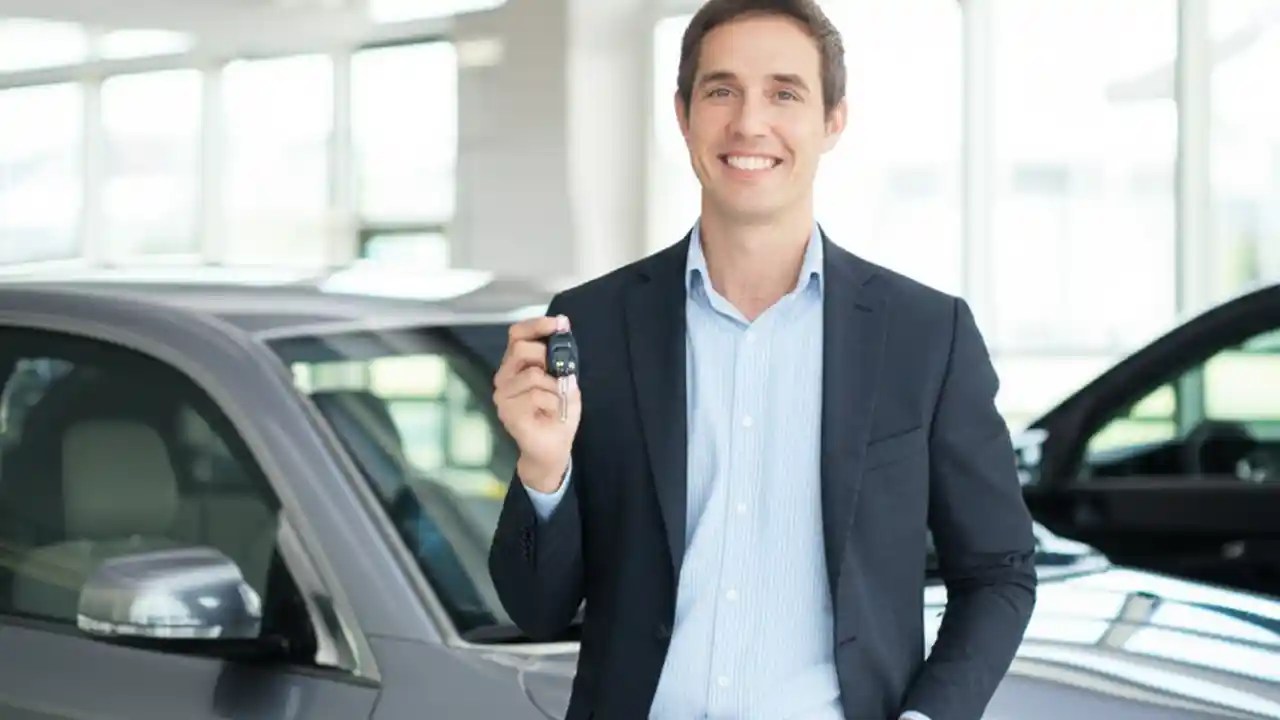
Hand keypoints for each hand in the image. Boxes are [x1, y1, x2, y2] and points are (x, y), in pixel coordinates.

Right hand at [493, 314, 581, 492]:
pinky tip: (550, 415)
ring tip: (556, 403)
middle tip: (559, 375)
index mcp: (517, 365)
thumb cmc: (558, 413)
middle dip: (546, 357)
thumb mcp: (565, 381)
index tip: (560, 323)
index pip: (517, 334)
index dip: (537, 325)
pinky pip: (535, 396)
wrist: (553, 447)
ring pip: (532, 375)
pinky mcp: (507, 412)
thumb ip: (562, 359)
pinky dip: (553, 404)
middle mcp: (505, 377)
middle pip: (520, 349)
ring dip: (554, 389)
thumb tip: (563, 329)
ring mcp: (503, 395)